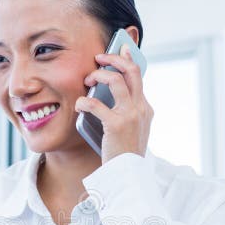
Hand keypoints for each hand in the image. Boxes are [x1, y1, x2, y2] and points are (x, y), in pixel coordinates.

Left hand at [75, 44, 153, 163]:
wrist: (129, 175)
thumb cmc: (125, 154)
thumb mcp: (131, 130)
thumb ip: (125, 113)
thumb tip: (106, 97)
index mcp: (145, 108)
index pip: (138, 76)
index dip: (128, 60)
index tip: (121, 49)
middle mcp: (141, 108)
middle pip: (131, 70)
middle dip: (113, 59)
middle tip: (99, 58)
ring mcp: (131, 115)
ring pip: (116, 80)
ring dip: (99, 76)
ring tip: (88, 81)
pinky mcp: (116, 125)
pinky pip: (96, 104)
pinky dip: (84, 102)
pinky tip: (79, 106)